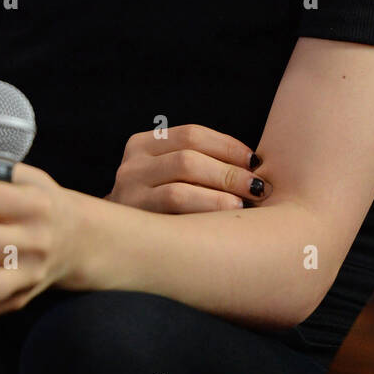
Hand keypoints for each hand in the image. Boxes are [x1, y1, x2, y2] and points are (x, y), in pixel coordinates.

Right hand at [106, 123, 271, 212]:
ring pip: (179, 189)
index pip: (191, 134)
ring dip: (218, 197)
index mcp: (144, 144)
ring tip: (243, 205)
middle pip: (188, 159)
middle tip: (257, 187)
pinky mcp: (132, 220)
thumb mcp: (167, 174)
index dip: (228, 146)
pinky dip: (203, 213)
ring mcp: (128, 193)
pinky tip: (221, 223)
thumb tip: (254, 167)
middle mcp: (132, 165)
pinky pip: (172, 213)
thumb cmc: (159, 203)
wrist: (116, 239)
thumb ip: (198, 163)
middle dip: (228, 173)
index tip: (254, 162)